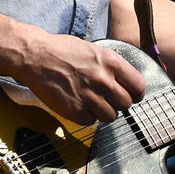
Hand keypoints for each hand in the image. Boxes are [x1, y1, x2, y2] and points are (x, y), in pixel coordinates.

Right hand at [12, 33, 146, 125]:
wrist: (36, 56)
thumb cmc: (62, 51)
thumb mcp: (94, 51)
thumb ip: (111, 67)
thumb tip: (124, 82)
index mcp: (111, 62)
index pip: (138, 86)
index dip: (136, 94)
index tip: (131, 96)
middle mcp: (103, 80)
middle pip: (126, 104)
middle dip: (117, 103)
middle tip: (106, 99)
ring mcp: (89, 96)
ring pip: (111, 117)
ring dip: (102, 112)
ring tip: (90, 102)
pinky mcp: (75, 110)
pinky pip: (91, 122)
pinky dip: (85, 117)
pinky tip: (78, 104)